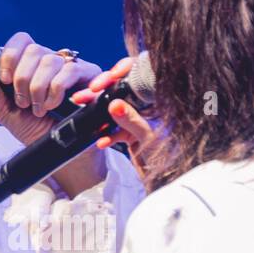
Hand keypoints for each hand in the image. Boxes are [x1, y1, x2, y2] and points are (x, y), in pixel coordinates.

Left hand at [0, 32, 107, 195]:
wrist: (59, 151)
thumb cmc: (34, 130)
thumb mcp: (3, 112)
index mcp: (29, 65)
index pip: (21, 40)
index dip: (10, 56)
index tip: (5, 80)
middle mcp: (50, 61)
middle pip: (34, 50)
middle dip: (22, 79)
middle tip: (24, 102)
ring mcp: (70, 68)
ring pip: (50, 60)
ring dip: (38, 88)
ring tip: (39, 108)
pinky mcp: (88, 76)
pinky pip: (70, 70)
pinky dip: (56, 89)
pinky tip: (53, 105)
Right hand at [69, 57, 160, 180]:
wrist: (169, 181)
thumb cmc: (170, 158)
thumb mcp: (149, 136)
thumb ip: (131, 120)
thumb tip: (114, 104)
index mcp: (158, 100)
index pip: (139, 76)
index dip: (122, 71)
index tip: (108, 78)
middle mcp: (148, 106)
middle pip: (122, 90)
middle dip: (102, 90)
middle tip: (86, 93)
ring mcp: (138, 119)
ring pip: (114, 109)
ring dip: (98, 112)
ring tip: (83, 108)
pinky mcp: (131, 134)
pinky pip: (114, 130)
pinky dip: (106, 134)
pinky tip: (102, 142)